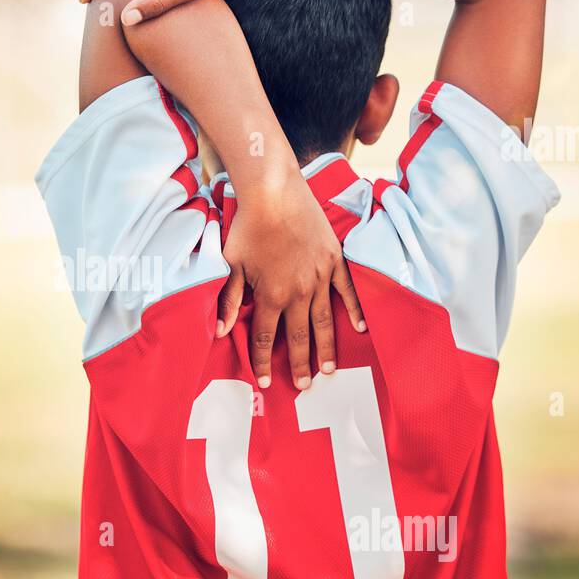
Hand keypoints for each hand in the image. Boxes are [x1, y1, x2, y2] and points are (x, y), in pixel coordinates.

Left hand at [219, 179, 365, 389]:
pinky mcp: (334, 260)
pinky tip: (358, 329)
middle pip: (299, 336)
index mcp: (270, 295)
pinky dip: (353, 310)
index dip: (263, 362)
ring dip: (326, 348)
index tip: (264, 382)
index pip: (265, 337)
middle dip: (300, 365)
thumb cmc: (247, 226)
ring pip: (324, 320)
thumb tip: (220, 332)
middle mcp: (298, 291)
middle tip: (304, 386)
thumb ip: (227, 300)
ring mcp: (319, 277)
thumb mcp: (230, 264)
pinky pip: (347, 291)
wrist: (274, 192)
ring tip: (329, 370)